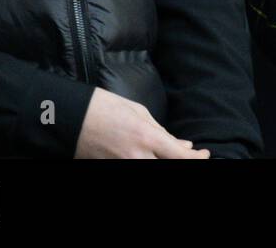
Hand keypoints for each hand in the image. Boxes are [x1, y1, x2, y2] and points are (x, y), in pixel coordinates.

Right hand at [74, 88, 209, 158]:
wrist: (71, 117)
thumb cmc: (105, 107)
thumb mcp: (140, 113)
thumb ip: (162, 132)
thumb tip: (182, 146)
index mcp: (146, 138)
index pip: (182, 158)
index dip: (198, 159)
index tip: (204, 153)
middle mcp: (136, 157)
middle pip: (171, 167)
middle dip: (184, 162)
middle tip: (193, 156)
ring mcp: (123, 166)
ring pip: (154, 168)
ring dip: (167, 162)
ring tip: (173, 153)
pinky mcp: (111, 168)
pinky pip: (136, 167)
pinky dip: (150, 162)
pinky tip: (154, 156)